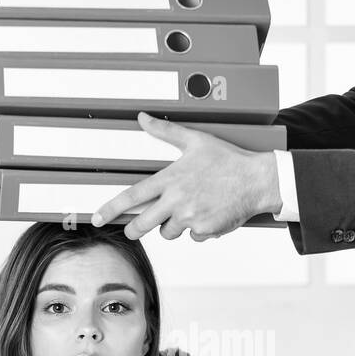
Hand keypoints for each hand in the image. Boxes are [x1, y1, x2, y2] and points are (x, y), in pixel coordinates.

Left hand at [90, 112, 281, 241]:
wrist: (256, 180)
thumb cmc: (228, 160)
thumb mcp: (195, 140)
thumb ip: (166, 131)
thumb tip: (143, 118)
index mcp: (170, 179)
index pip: (132, 196)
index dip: (111, 209)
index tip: (98, 217)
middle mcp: (177, 201)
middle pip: (143, 224)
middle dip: (135, 228)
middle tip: (134, 228)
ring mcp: (190, 218)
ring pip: (168, 233)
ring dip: (172, 226)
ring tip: (187, 211)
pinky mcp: (205, 230)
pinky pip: (193, 237)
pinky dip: (197, 230)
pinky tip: (208, 215)